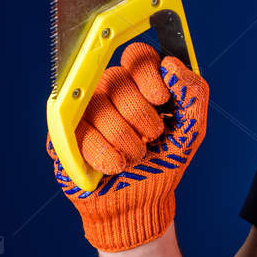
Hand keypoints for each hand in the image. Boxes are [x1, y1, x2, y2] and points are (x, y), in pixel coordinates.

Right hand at [47, 43, 208, 251]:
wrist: (142, 201)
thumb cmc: (165, 160)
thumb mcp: (192, 129)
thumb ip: (192, 93)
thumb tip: (172, 64)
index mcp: (139, 83)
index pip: (137, 55)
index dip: (147, 73)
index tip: (160, 98)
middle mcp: (108, 91)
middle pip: (116, 78)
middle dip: (141, 116)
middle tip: (151, 137)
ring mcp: (83, 110)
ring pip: (98, 105)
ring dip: (126, 139)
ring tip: (136, 156)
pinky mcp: (64, 134)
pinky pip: (80, 132)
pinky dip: (105, 154)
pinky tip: (115, 166)